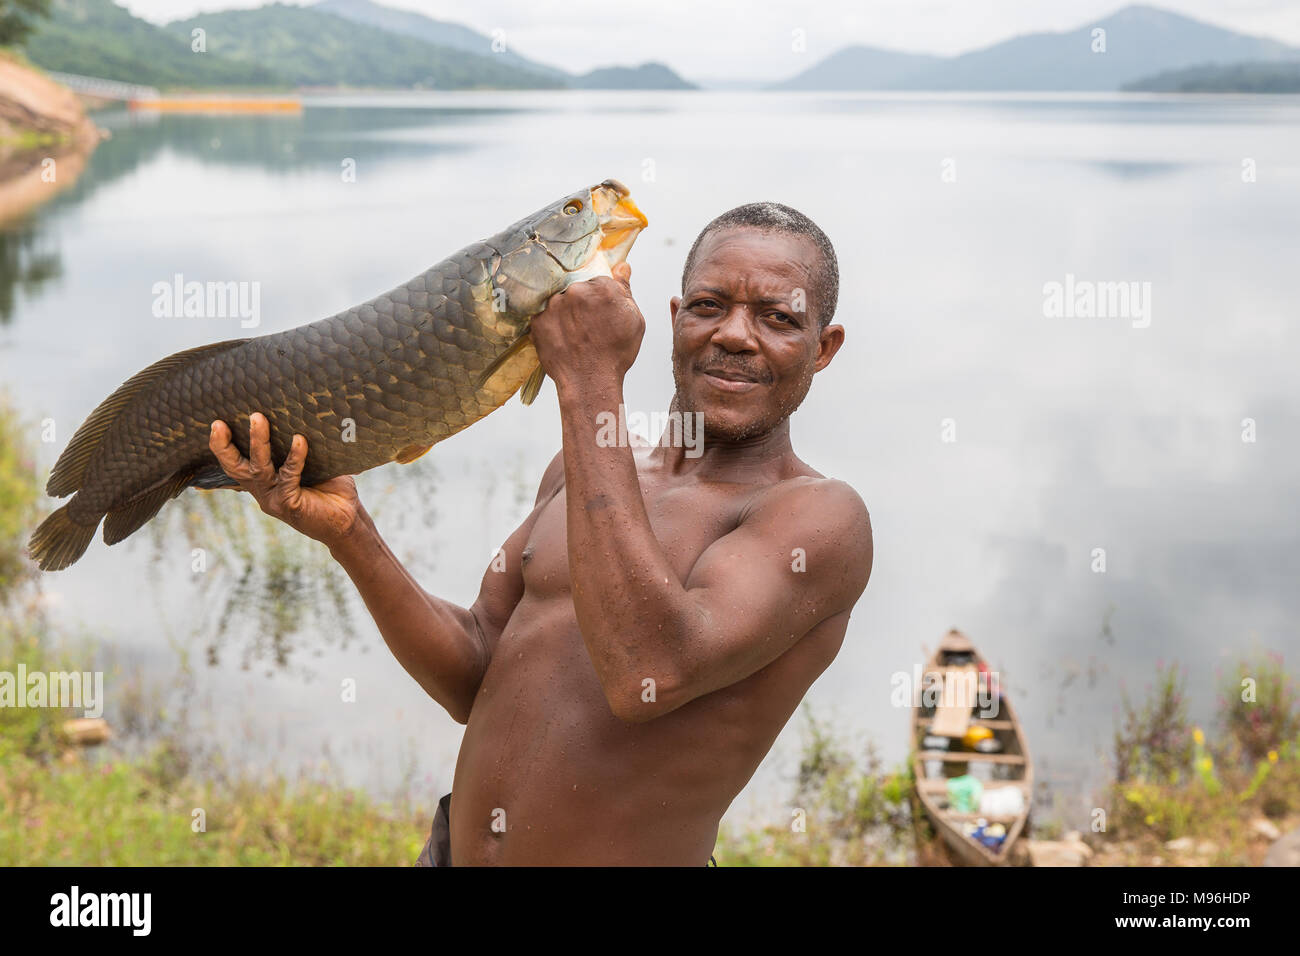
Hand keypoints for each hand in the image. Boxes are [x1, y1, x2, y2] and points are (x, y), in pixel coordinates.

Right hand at [208, 412, 363, 547]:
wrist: (347, 520)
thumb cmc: (331, 489)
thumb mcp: (314, 464)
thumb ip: (302, 446)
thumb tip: (306, 413)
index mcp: (264, 480)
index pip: (235, 463)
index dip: (221, 446)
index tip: (216, 424)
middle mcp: (263, 490)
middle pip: (235, 468)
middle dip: (224, 445)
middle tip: (220, 424)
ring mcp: (274, 498)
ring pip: (259, 468)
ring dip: (258, 442)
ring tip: (257, 419)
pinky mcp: (289, 504)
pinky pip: (288, 476)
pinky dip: (295, 457)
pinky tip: (299, 440)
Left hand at [530, 261, 643, 396]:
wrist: (589, 382)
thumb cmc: (615, 355)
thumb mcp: (634, 321)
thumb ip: (626, 291)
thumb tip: (622, 267)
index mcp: (602, 287)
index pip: (599, 279)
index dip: (600, 297)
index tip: (600, 311)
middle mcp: (575, 291)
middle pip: (578, 287)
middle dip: (582, 302)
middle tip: (587, 325)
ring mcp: (553, 305)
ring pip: (559, 300)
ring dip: (565, 312)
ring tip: (574, 334)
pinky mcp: (537, 320)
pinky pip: (544, 314)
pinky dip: (552, 324)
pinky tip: (563, 338)